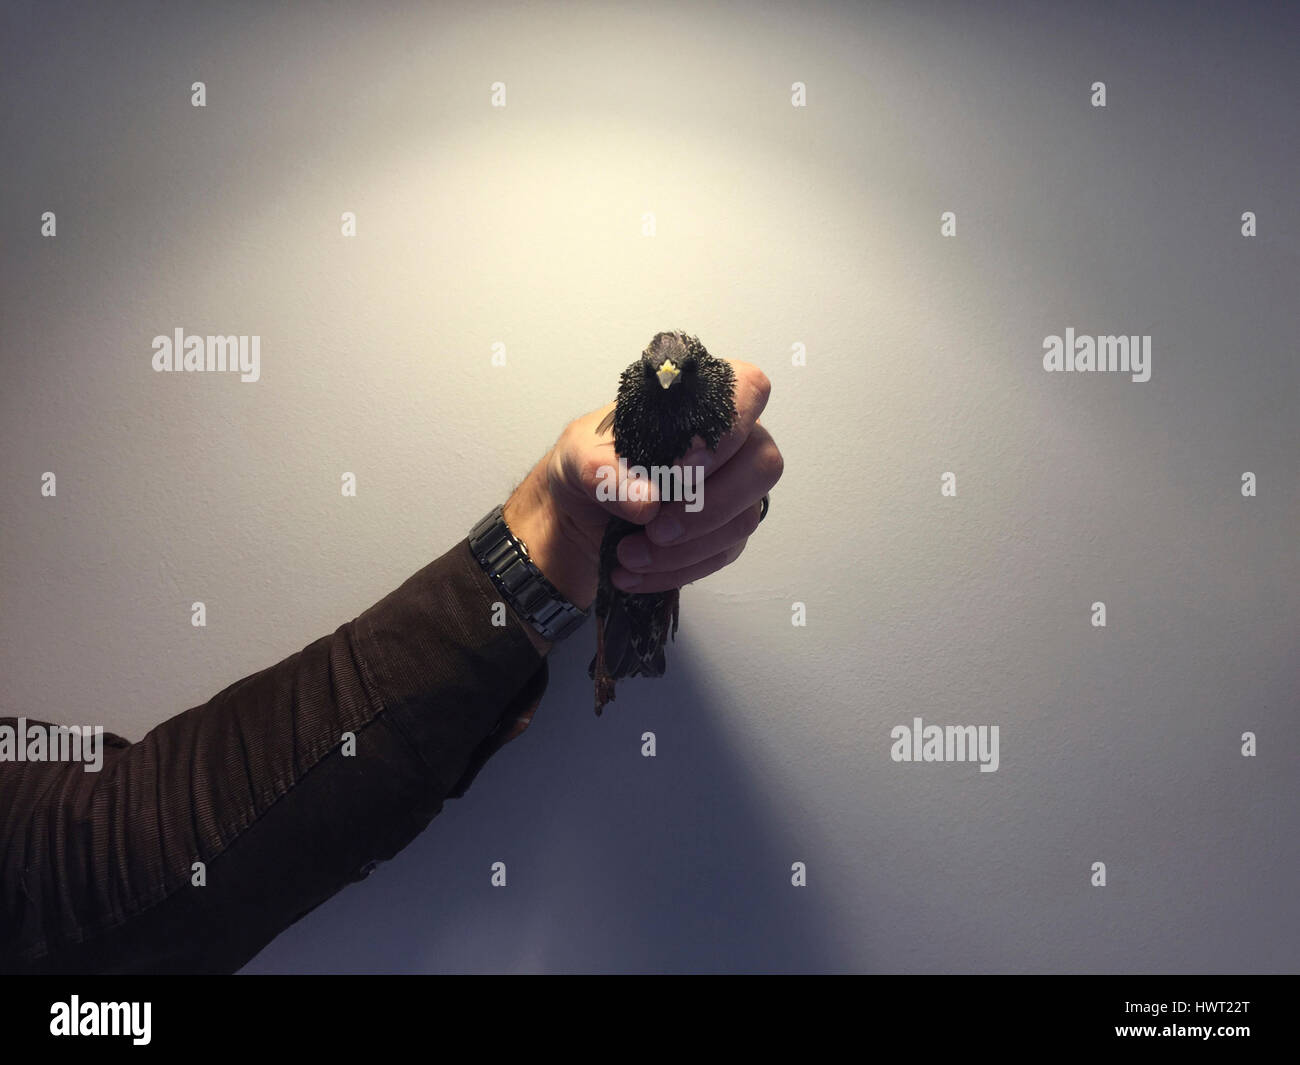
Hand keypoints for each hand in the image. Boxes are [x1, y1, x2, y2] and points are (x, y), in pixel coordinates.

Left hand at [503, 360, 782, 649]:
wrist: (578, 512)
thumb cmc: (590, 465)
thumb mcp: (577, 457)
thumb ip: (603, 470)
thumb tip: (646, 502)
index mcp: (701, 400)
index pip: (747, 390)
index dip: (725, 431)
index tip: (679, 469)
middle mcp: (732, 441)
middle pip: (763, 465)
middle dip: (708, 506)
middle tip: (656, 528)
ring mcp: (735, 489)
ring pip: (743, 520)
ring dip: (683, 548)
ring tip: (627, 554)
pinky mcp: (726, 532)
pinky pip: (721, 555)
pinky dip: (675, 569)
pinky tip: (634, 571)